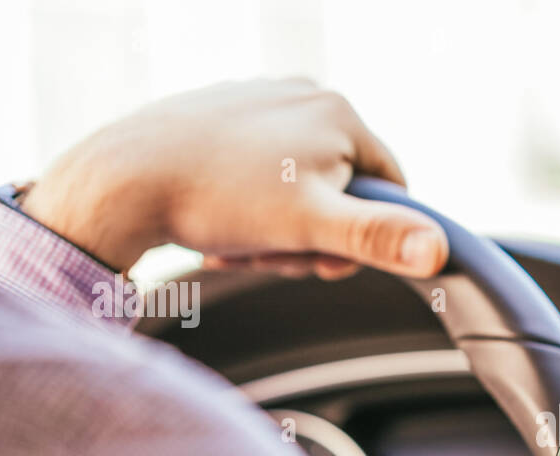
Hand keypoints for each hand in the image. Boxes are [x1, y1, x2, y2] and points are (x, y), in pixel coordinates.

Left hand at [20, 79, 447, 278]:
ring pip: (297, 186)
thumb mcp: (311, 228)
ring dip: (277, 229)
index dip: (366, 237)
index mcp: (339, 113)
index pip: (391, 188)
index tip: (325, 257)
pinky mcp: (221, 114)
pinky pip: (257, 172)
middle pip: (341, 189)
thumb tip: (440, 251)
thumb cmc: (217, 199)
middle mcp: (303, 94)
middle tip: (274, 252)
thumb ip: (379, 238)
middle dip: (312, 235)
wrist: (120, 180)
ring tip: (240, 238)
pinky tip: (218, 222)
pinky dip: (246, 206)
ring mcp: (260, 100)